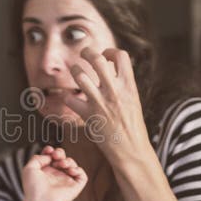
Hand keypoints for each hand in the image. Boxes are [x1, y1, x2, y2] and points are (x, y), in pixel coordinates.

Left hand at [12, 146, 86, 200]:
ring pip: (72, 165)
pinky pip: (82, 175)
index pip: (51, 158)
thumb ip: (37, 158)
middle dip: (60, 153)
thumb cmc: (33, 188)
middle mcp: (56, 175)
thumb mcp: (29, 168)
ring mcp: (66, 181)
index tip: (48, 150)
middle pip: (62, 158)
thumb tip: (49, 156)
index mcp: (45, 172)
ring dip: (68, 160)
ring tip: (61, 163)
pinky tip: (70, 170)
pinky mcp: (74, 186)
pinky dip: (78, 170)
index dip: (51, 151)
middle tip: (56, 155)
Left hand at [64, 47, 153, 165]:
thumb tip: (112, 66)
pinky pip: (70, 99)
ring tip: (76, 71)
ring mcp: (100, 103)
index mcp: (128, 86)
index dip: (110, 51)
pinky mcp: (88, 115)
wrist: (130, 149)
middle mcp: (114, 92)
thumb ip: (123, 83)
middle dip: (87, 52)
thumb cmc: (132, 124)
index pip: (120, 56)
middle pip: (97, 60)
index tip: (105, 55)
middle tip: (83, 53)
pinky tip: (71, 97)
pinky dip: (68, 97)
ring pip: (80, 76)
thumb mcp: (133, 99)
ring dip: (75, 70)